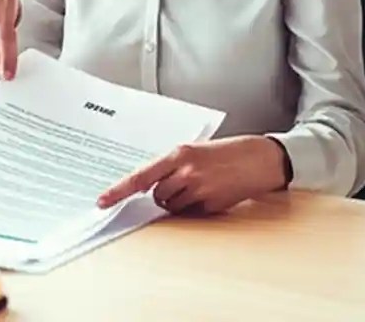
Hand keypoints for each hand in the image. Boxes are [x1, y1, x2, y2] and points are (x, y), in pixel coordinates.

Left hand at [98, 136, 288, 214]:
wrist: (261, 158)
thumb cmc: (228, 152)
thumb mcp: (196, 150)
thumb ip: (173, 165)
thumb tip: (151, 185)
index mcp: (179, 154)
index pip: (140, 176)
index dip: (119, 190)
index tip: (102, 201)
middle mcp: (186, 172)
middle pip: (157, 195)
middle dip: (163, 193)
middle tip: (182, 183)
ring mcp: (200, 190)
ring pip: (172, 206)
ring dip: (179, 201)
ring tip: (200, 186)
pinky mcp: (212, 205)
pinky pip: (191, 213)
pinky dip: (196, 207)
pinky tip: (212, 193)